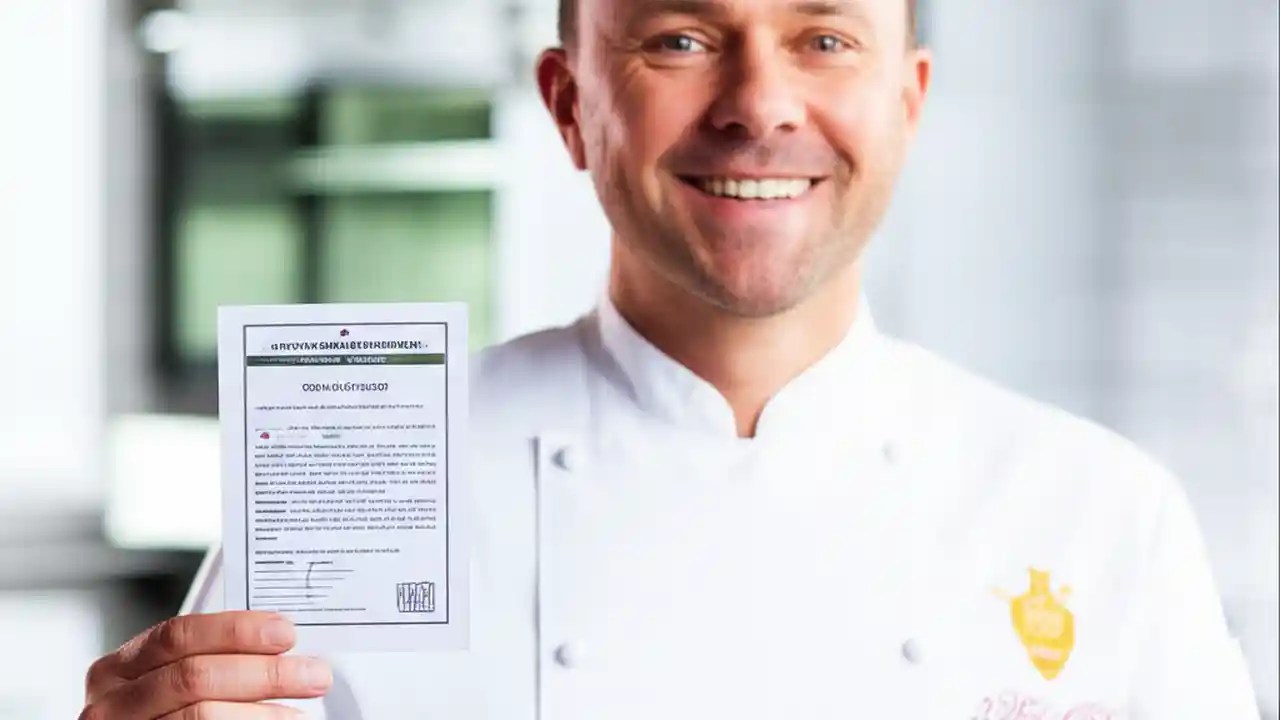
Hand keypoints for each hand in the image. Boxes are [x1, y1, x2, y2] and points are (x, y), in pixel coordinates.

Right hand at [80, 611, 331, 718]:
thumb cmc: (165, 714)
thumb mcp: (169, 680)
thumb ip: (212, 659)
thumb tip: (280, 645)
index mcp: (117, 669)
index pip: (178, 635)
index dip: (235, 631)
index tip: (285, 634)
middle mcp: (110, 705)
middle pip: (195, 676)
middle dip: (264, 674)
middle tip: (313, 674)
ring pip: (200, 716)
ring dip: (262, 714)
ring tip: (299, 714)